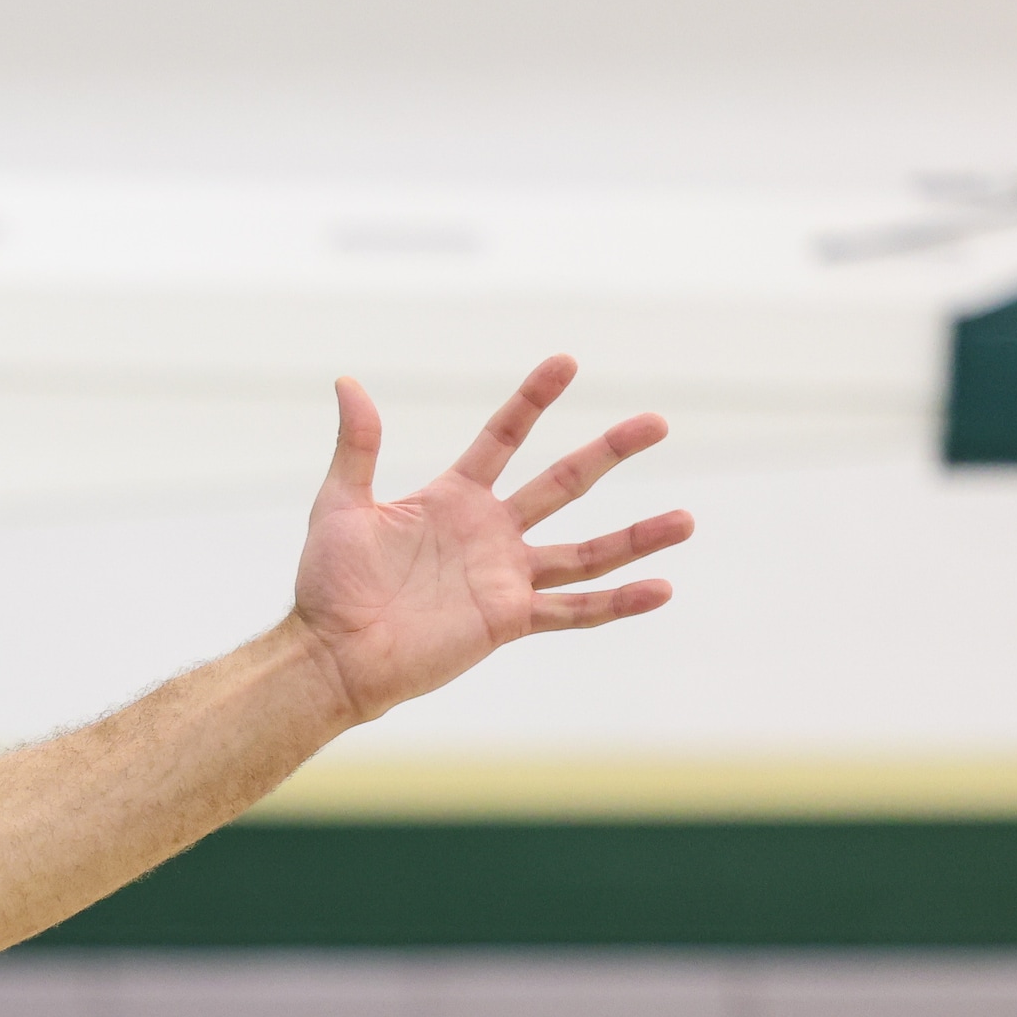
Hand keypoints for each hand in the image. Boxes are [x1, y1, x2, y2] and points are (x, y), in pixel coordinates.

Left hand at [286, 357, 689, 723]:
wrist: (330, 654)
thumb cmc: (329, 584)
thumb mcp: (341, 505)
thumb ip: (357, 446)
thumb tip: (347, 381)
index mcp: (453, 498)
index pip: (504, 438)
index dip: (533, 400)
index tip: (567, 361)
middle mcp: (490, 533)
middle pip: (563, 483)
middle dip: (609, 451)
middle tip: (657, 421)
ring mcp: (504, 577)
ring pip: (585, 552)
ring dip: (636, 536)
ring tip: (688, 520)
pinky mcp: (508, 619)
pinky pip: (573, 610)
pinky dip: (617, 603)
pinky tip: (662, 589)